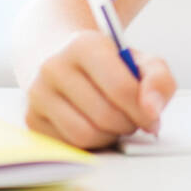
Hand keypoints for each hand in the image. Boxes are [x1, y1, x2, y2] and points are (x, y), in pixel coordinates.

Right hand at [23, 30, 175, 149]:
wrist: (68, 59)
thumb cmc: (111, 64)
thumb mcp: (141, 61)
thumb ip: (158, 80)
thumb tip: (152, 110)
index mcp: (84, 45)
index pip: (119, 88)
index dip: (143, 109)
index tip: (153, 117)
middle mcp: (54, 66)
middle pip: (104, 115)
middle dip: (128, 124)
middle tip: (135, 119)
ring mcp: (38, 93)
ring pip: (84, 135)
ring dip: (110, 136)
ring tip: (117, 123)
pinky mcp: (32, 118)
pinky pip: (69, 145)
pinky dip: (92, 142)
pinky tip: (97, 126)